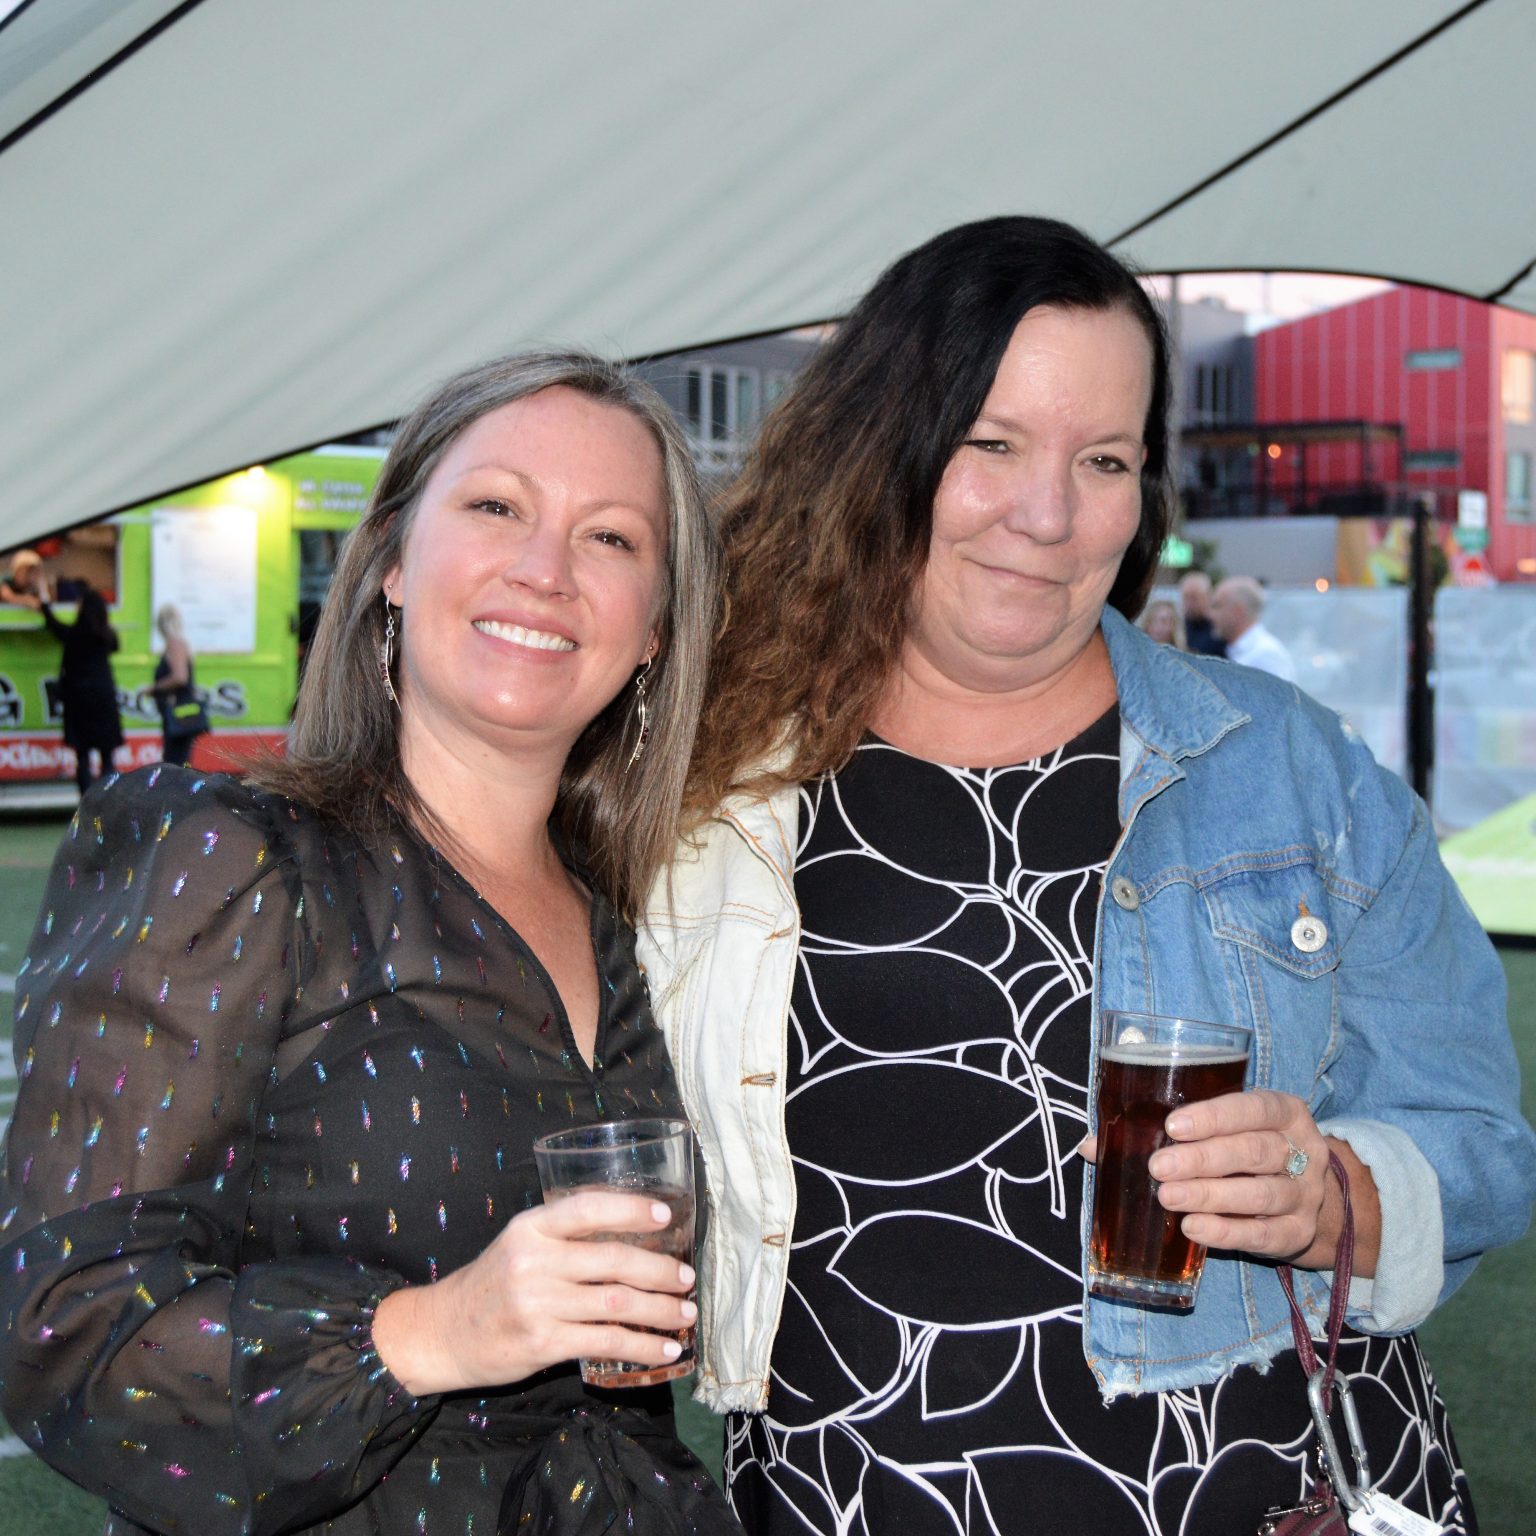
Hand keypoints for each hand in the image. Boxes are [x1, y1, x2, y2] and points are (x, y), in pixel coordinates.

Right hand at [371, 1190, 695, 1396]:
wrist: (443, 1332)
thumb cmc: (493, 1284)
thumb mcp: (519, 1243)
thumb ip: (563, 1235)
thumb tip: (631, 1234)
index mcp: (531, 1227)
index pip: (588, 1208)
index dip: (630, 1209)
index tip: (665, 1218)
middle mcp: (534, 1261)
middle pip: (613, 1260)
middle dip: (660, 1270)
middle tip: (688, 1278)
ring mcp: (537, 1303)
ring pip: (616, 1303)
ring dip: (660, 1310)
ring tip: (686, 1314)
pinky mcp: (542, 1343)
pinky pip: (605, 1341)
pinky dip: (642, 1346)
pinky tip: (664, 1351)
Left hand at [1080, 1089, 1371, 1269]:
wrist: (1304, 1198)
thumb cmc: (1244, 1152)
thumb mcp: (1221, 1131)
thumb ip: (1167, 1132)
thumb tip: (1091, 1146)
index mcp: (1284, 1113)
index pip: (1254, 1108)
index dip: (1215, 1116)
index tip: (1173, 1125)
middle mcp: (1303, 1152)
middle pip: (1256, 1152)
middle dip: (1204, 1158)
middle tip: (1158, 1166)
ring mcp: (1306, 1196)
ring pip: (1261, 1194)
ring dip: (1211, 1196)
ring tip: (1167, 1197)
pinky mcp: (1299, 1234)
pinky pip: (1264, 1235)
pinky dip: (1227, 1233)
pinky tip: (1193, 1229)